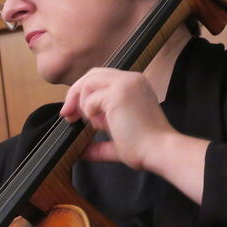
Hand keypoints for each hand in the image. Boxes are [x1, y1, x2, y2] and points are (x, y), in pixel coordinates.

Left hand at [59, 67, 208, 202]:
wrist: (159, 151)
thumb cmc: (144, 148)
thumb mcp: (117, 140)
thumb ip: (99, 144)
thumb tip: (81, 151)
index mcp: (134, 85)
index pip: (101, 78)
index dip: (83, 93)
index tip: (73, 114)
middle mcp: (131, 79)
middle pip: (92, 75)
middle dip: (75, 94)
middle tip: (67, 115)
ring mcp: (125, 84)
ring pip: (88, 83)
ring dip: (83, 105)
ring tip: (94, 123)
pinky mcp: (119, 93)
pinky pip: (90, 99)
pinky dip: (90, 113)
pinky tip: (102, 125)